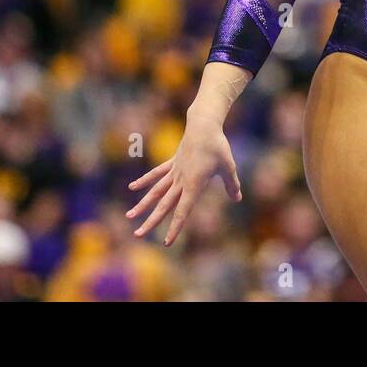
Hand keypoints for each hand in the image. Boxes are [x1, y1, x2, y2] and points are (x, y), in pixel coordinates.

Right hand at [125, 97, 241, 246]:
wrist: (204, 124)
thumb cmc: (218, 146)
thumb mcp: (228, 167)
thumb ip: (231, 184)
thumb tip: (237, 198)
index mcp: (194, 185)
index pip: (183, 211)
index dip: (175, 228)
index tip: (166, 242)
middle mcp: (180, 181)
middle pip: (163, 205)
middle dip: (151, 222)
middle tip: (137, 235)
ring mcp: (174, 171)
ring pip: (155, 192)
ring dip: (142, 205)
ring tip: (129, 216)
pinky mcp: (172, 162)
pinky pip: (156, 174)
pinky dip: (144, 181)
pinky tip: (132, 188)